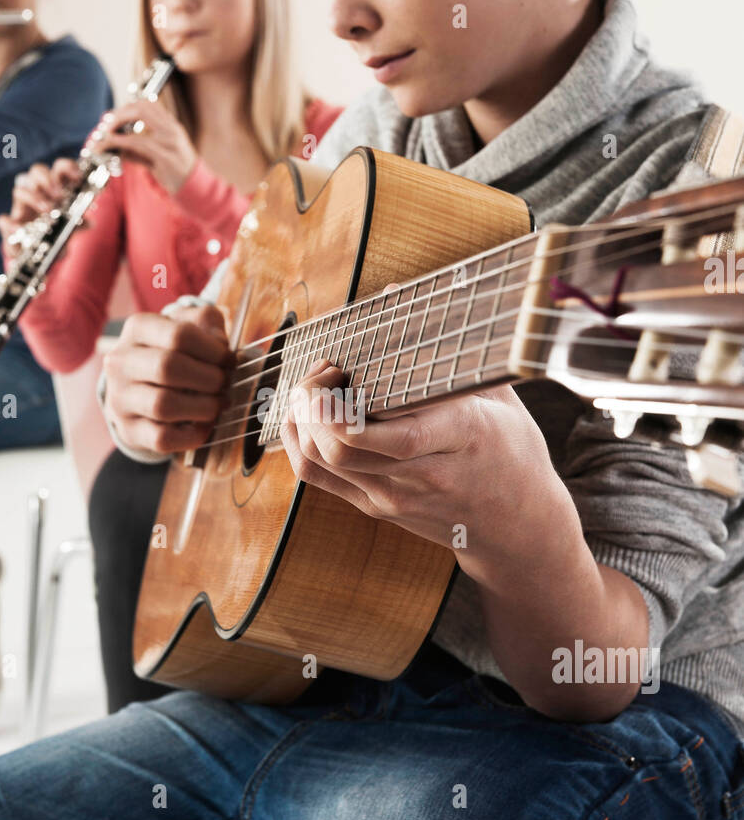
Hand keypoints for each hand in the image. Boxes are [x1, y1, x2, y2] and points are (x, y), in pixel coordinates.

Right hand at [0, 158, 81, 257]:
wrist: (37, 256)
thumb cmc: (54, 234)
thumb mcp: (69, 230)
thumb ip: (77, 225)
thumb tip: (89, 223)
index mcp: (54, 188)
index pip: (58, 168)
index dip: (68, 167)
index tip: (78, 177)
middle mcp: (36, 192)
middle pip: (37, 170)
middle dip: (48, 179)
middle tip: (59, 195)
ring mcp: (21, 207)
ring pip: (20, 189)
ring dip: (34, 197)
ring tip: (47, 210)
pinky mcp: (10, 225)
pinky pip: (3, 219)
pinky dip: (10, 224)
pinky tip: (20, 230)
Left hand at [89, 99, 197, 194]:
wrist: (195, 190)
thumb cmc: (175, 174)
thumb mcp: (155, 159)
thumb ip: (137, 151)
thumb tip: (115, 148)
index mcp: (172, 126)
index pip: (148, 104)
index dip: (127, 107)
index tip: (112, 117)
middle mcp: (173, 129)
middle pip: (142, 107)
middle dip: (119, 113)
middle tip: (105, 125)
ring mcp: (171, 141)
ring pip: (140, 119)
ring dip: (116, 125)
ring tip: (103, 136)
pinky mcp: (167, 156)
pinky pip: (140, 142)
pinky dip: (121, 141)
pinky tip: (110, 144)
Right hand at [103, 305, 232, 457]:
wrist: (138, 388)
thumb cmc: (172, 353)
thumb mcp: (187, 326)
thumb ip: (206, 322)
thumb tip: (220, 344)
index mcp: (138, 329)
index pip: (179, 335)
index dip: (213, 350)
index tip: (229, 361)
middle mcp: (121, 362)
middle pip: (168, 367)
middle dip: (208, 378)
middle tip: (224, 384)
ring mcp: (120, 398)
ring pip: (163, 405)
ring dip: (203, 407)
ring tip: (218, 404)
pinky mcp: (128, 430)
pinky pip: (162, 438)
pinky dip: (192, 435)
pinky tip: (205, 426)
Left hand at [277, 292, 553, 565]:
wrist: (519, 526)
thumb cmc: (512, 451)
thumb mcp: (498, 396)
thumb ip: (448, 348)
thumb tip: (395, 293)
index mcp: (461, 437)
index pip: (397, 435)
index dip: (349, 407)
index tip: (339, 368)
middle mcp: (422, 474)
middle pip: (343, 448)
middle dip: (313, 401)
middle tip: (324, 369)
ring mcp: (394, 496)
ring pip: (321, 460)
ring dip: (303, 417)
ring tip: (315, 387)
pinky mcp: (376, 507)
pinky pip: (318, 476)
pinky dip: (299, 440)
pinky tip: (306, 414)